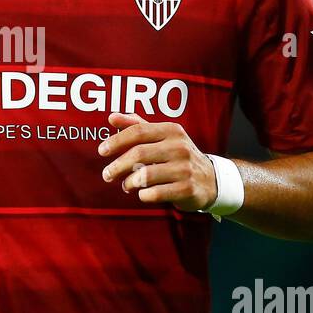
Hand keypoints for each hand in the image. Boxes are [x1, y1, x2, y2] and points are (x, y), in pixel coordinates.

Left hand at [98, 112, 217, 211]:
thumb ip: (137, 125)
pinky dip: (143, 195)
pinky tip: (142, 194)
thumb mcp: (163, 136)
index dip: (117, 140)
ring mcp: (185, 168)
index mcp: (171, 130)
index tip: (102, 150)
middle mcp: (179, 147)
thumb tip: (112, 117)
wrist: (211, 180)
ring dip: (129, 182)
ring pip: (145, 175)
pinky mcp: (187, 189)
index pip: (138, 131)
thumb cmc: (178, 156)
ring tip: (126, 185)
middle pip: (139, 153)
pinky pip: (156, 193)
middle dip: (117, 165)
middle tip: (106, 174)